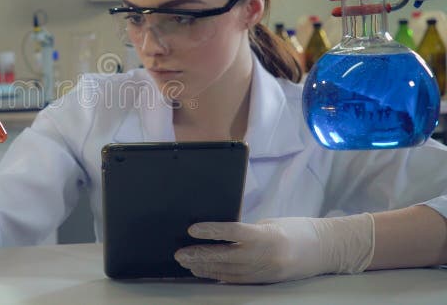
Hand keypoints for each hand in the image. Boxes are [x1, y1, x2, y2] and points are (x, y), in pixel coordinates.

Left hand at [174, 214, 374, 283]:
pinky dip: (219, 276)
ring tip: (187, 263)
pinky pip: (237, 280)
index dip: (211, 231)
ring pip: (228, 272)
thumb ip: (246, 230)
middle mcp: (266, 257)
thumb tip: (219, 233)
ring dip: (205, 268)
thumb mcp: (270, 223)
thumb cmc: (297, 229)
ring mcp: (266, 272)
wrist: (326, 250)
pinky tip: (205, 272)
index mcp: (268, 236)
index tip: (192, 230)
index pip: (234, 232)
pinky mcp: (266, 282)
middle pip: (226, 257)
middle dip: (200, 256)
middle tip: (180, 254)